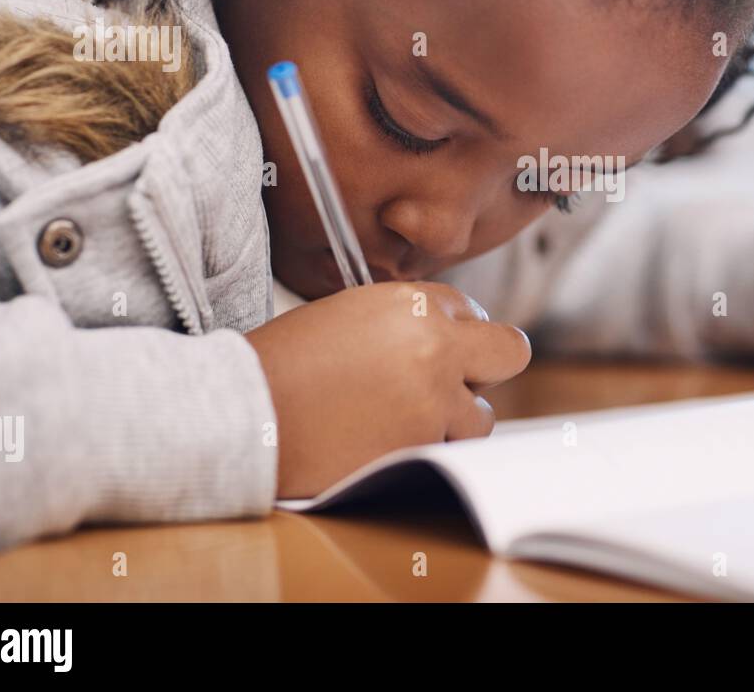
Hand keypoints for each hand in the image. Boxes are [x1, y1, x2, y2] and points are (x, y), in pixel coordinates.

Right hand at [246, 282, 530, 497]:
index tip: (433, 349)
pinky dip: (424, 450)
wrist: (244, 413)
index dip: (453, 332)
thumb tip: (445, 338)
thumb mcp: (348, 315)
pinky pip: (448, 452)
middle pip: (509, 352)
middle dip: (488, 366)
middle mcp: (434, 346)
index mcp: (412, 303)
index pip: (468, 309)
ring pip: (480, 416)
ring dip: (452, 420)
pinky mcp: (422, 448)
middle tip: (458, 382)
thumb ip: (405, 322)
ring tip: (400, 421)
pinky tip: (383, 441)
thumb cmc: (285, 364)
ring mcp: (434, 401)